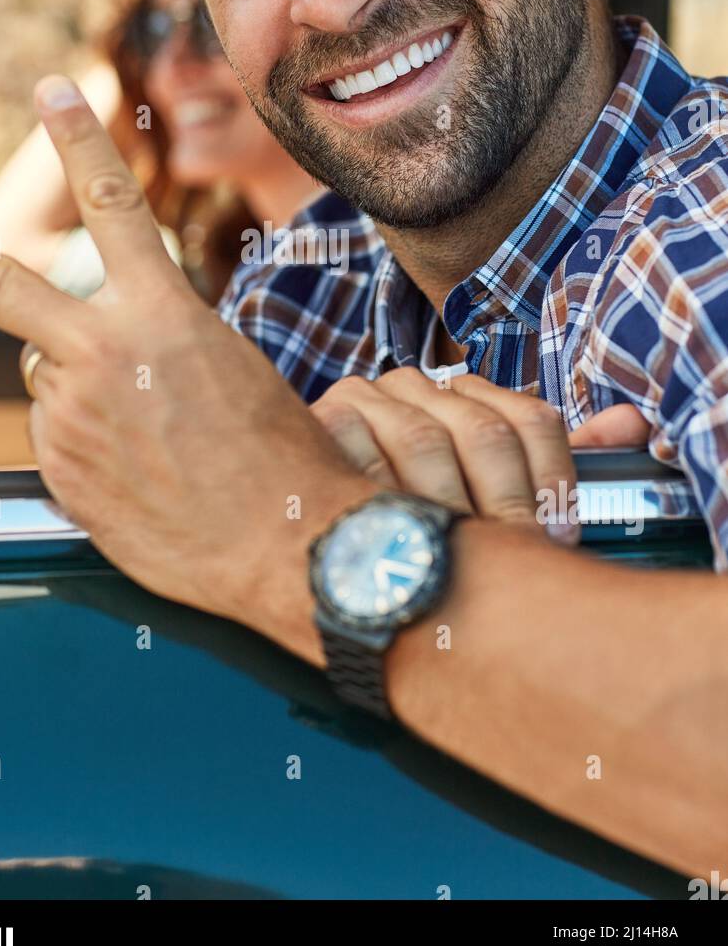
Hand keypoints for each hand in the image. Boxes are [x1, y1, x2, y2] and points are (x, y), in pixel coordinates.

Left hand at [0, 77, 373, 661]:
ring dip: (81, 391)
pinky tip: (138, 475)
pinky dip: (85, 446)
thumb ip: (156, 336)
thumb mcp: (231, 366)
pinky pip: (55, 435)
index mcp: (161, 316)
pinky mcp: (56, 471)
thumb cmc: (278, 456)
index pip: (113, 204)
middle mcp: (102, 355)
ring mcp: (69, 417)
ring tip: (149, 439)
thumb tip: (97, 347)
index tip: (54, 91)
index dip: (81, 141)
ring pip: (47, 376)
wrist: (286, 547)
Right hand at [311, 371, 648, 540]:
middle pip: (482, 430)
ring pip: (426, 438)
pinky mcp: (324, 418)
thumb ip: (552, 467)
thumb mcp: (486, 501)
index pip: (529, 419)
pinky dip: (382, 492)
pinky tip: (395, 531)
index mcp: (465, 396)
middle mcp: (418, 385)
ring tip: (453, 556)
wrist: (312, 538)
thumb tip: (632, 426)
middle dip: (500, 504)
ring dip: (444, 506)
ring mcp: (369, 396)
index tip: (558, 534)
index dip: (552, 480)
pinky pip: (363, 446)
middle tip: (507, 560)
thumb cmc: (412, 527)